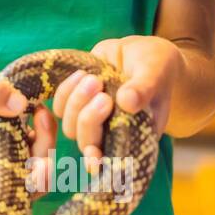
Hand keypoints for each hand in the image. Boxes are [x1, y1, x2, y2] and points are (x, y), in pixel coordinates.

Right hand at [0, 59, 57, 206]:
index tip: (38, 164)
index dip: (22, 190)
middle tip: (43, 123)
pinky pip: (34, 155)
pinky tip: (38, 113)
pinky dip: (43, 138)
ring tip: (41, 112)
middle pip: (22, 187)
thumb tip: (20, 105)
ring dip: (46, 145)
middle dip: (43, 162)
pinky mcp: (10, 149)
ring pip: (33, 171)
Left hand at [52, 36, 180, 173]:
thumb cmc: (155, 66)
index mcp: (136, 136)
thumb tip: (127, 102)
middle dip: (89, 119)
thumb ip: (143, 88)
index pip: (116, 162)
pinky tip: (81, 74)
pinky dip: (65, 92)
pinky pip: (59, 107)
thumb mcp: (154, 73)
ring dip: (76, 103)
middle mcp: (112, 134)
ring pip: (70, 127)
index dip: (101, 163)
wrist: (138, 52)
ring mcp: (93, 121)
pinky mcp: (78, 105)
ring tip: (94, 78)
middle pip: (87, 142)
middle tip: (100, 89)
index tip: (93, 152)